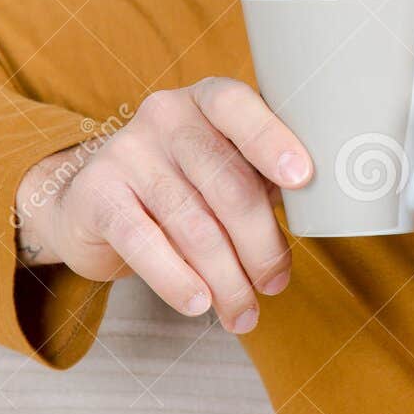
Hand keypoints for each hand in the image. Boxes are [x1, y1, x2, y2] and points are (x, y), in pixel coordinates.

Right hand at [14, 79, 313, 332]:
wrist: (95, 202)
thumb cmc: (185, 184)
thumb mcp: (227, 169)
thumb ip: (266, 181)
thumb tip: (318, 217)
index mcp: (207, 100)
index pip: (237, 106)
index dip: (271, 140)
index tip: (303, 179)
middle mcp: (165, 115)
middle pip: (228, 183)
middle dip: (260, 246)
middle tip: (274, 284)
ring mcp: (127, 151)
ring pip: (194, 225)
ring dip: (227, 279)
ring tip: (243, 313)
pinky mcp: (96, 194)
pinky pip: (144, 243)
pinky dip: (176, 280)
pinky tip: (198, 303)